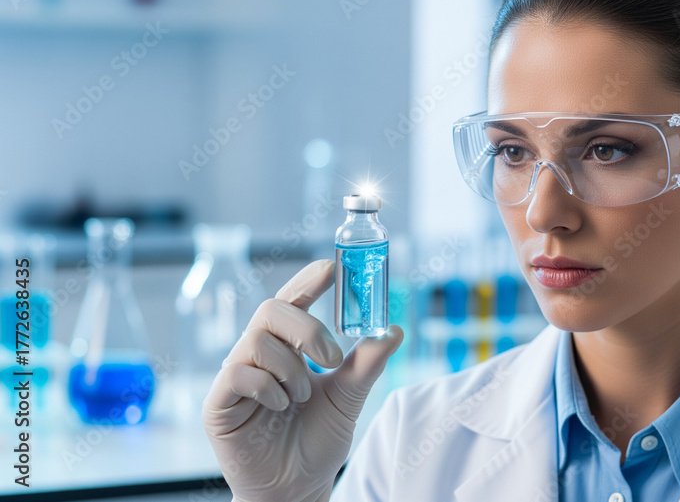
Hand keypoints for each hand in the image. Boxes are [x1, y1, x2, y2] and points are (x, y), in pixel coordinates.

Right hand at [201, 259, 403, 501]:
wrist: (296, 488)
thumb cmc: (316, 442)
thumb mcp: (348, 398)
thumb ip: (366, 364)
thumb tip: (393, 330)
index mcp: (287, 347)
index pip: (293, 301)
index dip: (308, 280)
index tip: (332, 267)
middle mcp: (259, 355)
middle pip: (272, 310)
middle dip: (308, 328)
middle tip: (332, 358)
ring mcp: (236, 376)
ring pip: (257, 340)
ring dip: (291, 369)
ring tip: (302, 397)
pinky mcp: (218, 402)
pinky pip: (237, 373)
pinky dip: (268, 387)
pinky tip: (281, 406)